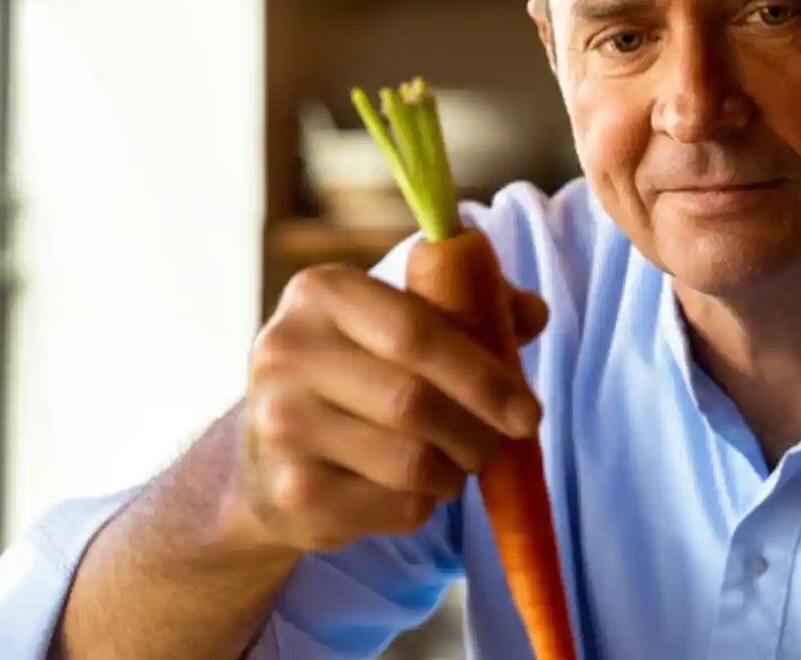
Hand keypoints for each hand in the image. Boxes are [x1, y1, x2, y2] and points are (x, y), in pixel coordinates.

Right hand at [231, 263, 547, 551]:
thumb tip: (533, 312)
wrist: (267, 455)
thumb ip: (472, 309)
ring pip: (411, 462)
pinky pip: (395, 508)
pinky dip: (423, 506)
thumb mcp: (405, 324)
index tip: (528, 413)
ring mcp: (279, 424)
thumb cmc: (361, 375)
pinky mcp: (289, 492)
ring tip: (451, 466)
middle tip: (494, 445)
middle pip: (415, 402)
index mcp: (322, 292)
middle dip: (476, 433)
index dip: (483, 376)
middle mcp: (286, 351)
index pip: (415, 331)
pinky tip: (411, 491)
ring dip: (453, 473)